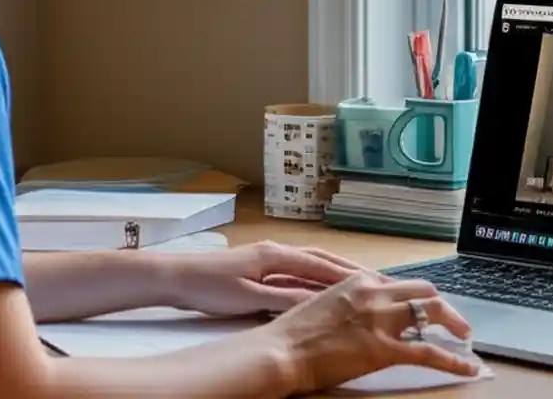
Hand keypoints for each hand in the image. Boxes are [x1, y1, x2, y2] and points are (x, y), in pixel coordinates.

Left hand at [162, 240, 369, 315]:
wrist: (175, 277)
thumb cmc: (208, 286)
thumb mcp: (248, 298)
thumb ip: (283, 298)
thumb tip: (319, 301)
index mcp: (275, 255)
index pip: (321, 265)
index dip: (349, 275)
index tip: (376, 283)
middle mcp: (276, 251)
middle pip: (321, 259)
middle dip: (349, 270)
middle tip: (377, 281)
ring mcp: (268, 257)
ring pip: (309, 263)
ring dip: (333, 272)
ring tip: (358, 283)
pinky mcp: (259, 267)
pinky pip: (296, 271)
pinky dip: (314, 278)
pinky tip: (322, 288)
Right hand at [263, 271, 480, 393]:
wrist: (280, 351)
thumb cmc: (292, 333)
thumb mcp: (323, 303)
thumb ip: (350, 302)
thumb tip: (366, 313)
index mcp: (358, 280)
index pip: (400, 285)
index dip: (416, 299)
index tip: (422, 310)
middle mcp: (374, 293)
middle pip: (423, 291)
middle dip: (443, 306)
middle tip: (454, 322)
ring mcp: (381, 320)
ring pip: (432, 312)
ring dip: (454, 324)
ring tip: (465, 338)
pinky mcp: (384, 349)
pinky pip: (430, 352)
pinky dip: (454, 360)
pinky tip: (468, 367)